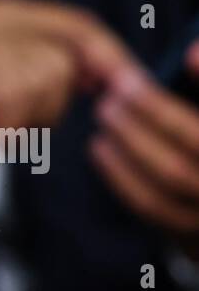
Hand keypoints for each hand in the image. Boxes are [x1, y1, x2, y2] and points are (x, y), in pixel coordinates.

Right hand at [0, 0, 132, 128]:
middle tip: (1, 127)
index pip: (73, 26)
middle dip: (45, 106)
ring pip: (46, 76)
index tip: (121, 82)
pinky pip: (16, 92)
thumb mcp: (1, 105)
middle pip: (65, 56)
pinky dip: (1, 128)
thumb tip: (105, 74)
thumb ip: (44, 77)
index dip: (104, 54)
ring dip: (19, 122)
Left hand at [90, 42, 198, 262]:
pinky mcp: (192, 239)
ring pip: (172, 178)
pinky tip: (102, 148)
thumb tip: (191, 52)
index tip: (186, 53)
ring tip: (106, 112)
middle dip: (157, 112)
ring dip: (132, 142)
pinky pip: (153, 208)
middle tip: (121, 86)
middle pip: (195, 145)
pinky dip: (123, 175)